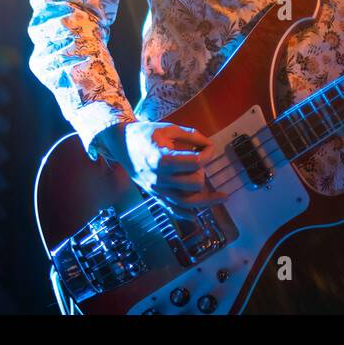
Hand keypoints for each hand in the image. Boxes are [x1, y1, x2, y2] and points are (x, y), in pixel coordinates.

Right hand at [95, 121, 225, 217]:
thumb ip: (191, 135)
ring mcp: (155, 189)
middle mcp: (158, 177)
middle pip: (194, 182)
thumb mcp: (169, 128)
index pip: (195, 162)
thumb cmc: (146, 134)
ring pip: (186, 201)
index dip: (208, 153)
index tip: (208, 146)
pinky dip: (185, 214)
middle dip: (202, 171)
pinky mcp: (154, 194)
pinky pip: (171, 209)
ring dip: (205, 199)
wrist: (122, 144)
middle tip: (198, 163)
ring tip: (221, 198)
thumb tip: (209, 145)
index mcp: (161, 158)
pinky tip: (197, 216)